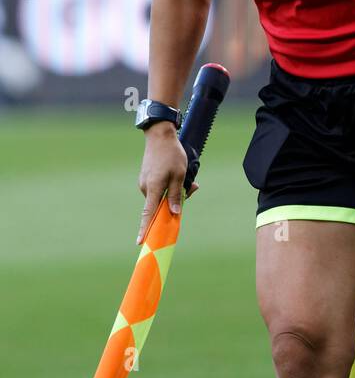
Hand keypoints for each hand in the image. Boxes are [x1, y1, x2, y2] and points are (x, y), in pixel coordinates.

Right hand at [137, 122, 196, 243]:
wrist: (160, 135)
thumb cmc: (172, 155)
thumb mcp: (180, 175)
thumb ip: (177, 194)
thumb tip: (175, 212)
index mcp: (153, 189)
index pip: (148, 214)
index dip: (145, 229)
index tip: (140, 242)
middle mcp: (146, 188)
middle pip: (160, 205)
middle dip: (175, 202)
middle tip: (191, 187)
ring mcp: (145, 183)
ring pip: (162, 196)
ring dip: (175, 192)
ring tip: (188, 179)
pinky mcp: (147, 178)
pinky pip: (160, 189)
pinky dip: (170, 186)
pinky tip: (179, 174)